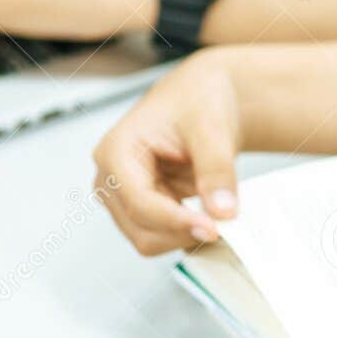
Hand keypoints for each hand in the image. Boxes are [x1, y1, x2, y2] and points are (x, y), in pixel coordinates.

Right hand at [92, 47, 247, 254]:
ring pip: (150, 239)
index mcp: (116, 151)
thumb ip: (216, 170)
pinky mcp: (142, 208)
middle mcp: (111, 178)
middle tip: (225, 226)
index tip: (213, 229)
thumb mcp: (212, 129)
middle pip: (141, 229)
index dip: (177, 221)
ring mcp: (124, 196)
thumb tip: (222, 210)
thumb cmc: (196, 100)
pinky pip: (164, 235)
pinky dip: (188, 232)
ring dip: (185, 234)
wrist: (203, 98)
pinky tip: (209, 215)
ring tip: (218, 213)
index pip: (140, 202)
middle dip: (182, 232)